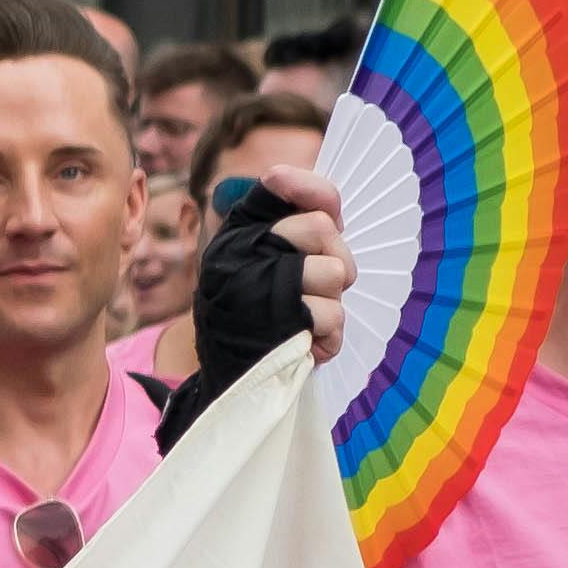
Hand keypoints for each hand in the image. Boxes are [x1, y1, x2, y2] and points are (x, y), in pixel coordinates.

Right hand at [185, 163, 351, 404]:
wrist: (230, 381)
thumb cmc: (258, 320)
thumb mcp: (267, 267)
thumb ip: (301, 235)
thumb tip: (320, 204)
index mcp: (239, 232)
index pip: (279, 186)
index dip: (311, 190)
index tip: (323, 207)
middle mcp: (238, 250)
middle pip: (322, 227)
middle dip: (337, 262)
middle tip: (321, 289)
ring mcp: (253, 284)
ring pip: (334, 272)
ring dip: (332, 306)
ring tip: (306, 321)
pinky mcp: (273, 322)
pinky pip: (332, 315)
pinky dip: (326, 339)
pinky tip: (303, 345)